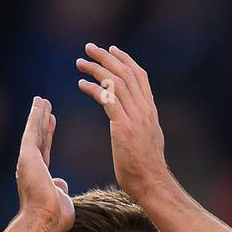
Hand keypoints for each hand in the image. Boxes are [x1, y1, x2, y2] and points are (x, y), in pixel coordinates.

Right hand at [15, 96, 74, 231]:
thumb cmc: (55, 217)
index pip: (45, 150)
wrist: (45, 219)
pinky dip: (34, 116)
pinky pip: (32, 130)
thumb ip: (61, 189)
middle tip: (45, 105)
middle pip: (38, 138)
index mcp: (39, 176)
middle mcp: (31, 167)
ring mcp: (28, 160)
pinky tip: (38, 103)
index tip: (52, 120)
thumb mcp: (61, 200)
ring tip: (42, 100)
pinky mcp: (27, 154)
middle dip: (42, 121)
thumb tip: (61, 183)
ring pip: (35, 131)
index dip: (48, 134)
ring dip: (38, 114)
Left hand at [76, 43, 168, 200]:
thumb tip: (138, 120)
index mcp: (150, 111)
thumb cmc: (147, 169)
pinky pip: (107, 100)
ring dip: (96, 69)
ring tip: (80, 63)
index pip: (139, 76)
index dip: (125, 60)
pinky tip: (82, 84)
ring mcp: (135, 118)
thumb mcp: (149, 140)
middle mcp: (144, 109)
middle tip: (89, 48)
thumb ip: (143, 124)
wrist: (151, 183)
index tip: (112, 50)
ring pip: (115, 83)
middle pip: (126, 73)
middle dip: (106, 57)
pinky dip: (94, 89)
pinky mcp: (123, 128)